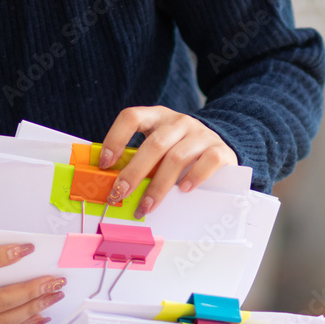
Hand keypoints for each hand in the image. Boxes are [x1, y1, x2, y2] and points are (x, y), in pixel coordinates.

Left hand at [100, 106, 237, 217]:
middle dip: (134, 172)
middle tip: (120, 195)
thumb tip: (115, 187)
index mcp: (157, 116)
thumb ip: (141, 159)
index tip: (105, 164)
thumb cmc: (180, 152)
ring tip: (147, 206)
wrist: (218, 148)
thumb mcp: (159, 148)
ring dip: (158, 186)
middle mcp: (179, 121)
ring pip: (176, 157)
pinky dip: (193, 177)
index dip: (115, 138)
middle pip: (153, 144)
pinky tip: (184, 190)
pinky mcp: (219, 149)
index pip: (131, 117)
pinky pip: (206, 162)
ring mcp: (201, 134)